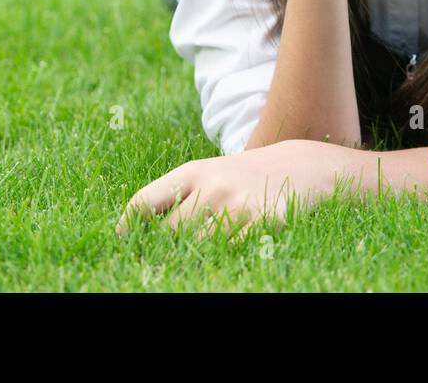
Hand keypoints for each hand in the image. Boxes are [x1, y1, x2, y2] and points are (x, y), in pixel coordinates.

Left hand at [115, 140, 336, 240]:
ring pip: (200, 247)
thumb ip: (175, 198)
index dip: (127, 229)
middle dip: (166, 249)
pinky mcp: (265, 221)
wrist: (305, 167)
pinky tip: (236, 249)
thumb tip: (131, 232)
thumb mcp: (210, 175)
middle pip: (170, 234)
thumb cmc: (246, 177)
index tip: (122, 246)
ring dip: (198, 255)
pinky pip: (232, 252)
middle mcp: (213, 185)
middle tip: (164, 260)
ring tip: (204, 254)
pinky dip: (228, 255)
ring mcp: (239, 204)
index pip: (144, 204)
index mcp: (193, 172)